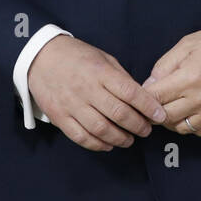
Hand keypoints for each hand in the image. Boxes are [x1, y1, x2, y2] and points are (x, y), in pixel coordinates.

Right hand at [28, 35, 166, 151]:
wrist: (41, 57)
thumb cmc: (77, 56)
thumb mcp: (103, 58)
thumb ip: (121, 77)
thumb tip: (141, 96)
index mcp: (101, 72)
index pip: (130, 92)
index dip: (148, 107)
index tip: (160, 115)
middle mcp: (87, 90)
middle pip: (118, 114)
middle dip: (138, 125)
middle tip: (146, 130)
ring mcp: (72, 105)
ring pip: (100, 129)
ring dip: (119, 138)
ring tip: (129, 140)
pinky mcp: (60, 117)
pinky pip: (81, 136)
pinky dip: (97, 144)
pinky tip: (108, 144)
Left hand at [144, 25, 200, 137]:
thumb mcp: (188, 44)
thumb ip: (165, 65)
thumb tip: (149, 84)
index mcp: (188, 78)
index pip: (154, 97)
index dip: (143, 97)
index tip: (142, 93)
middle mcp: (200, 99)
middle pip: (164, 117)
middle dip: (154, 110)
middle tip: (154, 102)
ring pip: (180, 128)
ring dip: (170, 120)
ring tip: (170, 107)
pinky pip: (199, 131)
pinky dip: (189, 125)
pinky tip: (189, 112)